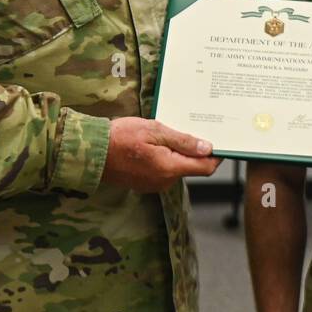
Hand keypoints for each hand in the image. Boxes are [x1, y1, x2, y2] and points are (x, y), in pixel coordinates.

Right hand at [101, 118, 220, 193]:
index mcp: (170, 168)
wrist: (90, 152)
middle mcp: (164, 181)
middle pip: (191, 167)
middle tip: (190, 127)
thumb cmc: (120, 138)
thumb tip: (208, 148)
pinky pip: (163, 171)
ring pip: (176, 168)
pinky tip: (154, 144)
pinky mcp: (144, 183)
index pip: (205, 167)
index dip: (217, 156)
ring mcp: (153, 184)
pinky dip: (164, 158)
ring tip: (167, 133)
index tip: (221, 142)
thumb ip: (183, 141)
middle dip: (194, 150)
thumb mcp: (154, 131)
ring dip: (177, 153)